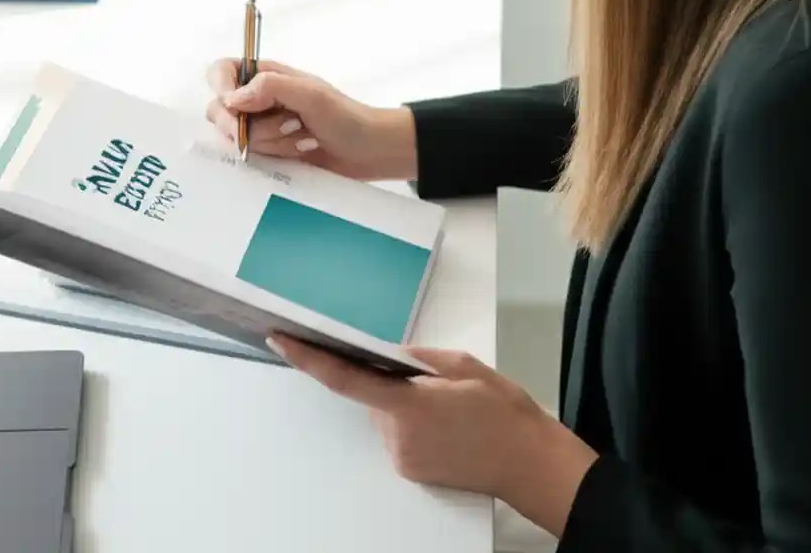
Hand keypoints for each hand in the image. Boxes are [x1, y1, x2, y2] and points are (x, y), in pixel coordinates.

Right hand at [204, 58, 418, 180]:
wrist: (370, 151)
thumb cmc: (347, 117)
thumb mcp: (312, 95)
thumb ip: (271, 87)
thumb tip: (232, 99)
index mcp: (265, 76)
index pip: (222, 72)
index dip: (221, 89)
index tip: (235, 109)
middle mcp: (258, 100)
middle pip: (221, 111)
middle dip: (248, 125)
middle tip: (287, 125)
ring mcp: (262, 128)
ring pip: (237, 138)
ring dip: (271, 141)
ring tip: (302, 136)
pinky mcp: (269, 152)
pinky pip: (252, 157)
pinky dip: (275, 156)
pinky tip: (300, 151)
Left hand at [266, 333, 597, 537]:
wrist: (529, 464)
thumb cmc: (504, 414)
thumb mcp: (465, 368)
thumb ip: (421, 358)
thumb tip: (393, 353)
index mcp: (409, 404)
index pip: (345, 379)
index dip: (308, 359)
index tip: (282, 340)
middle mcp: (398, 435)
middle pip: (371, 396)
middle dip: (390, 382)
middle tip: (432, 381)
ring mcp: (402, 457)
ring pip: (385, 416)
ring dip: (403, 405)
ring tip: (449, 408)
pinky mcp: (409, 470)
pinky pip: (397, 435)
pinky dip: (411, 424)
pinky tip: (446, 426)